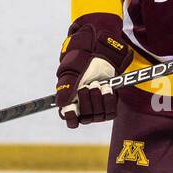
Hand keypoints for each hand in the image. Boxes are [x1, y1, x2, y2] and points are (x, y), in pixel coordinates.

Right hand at [55, 14, 132, 128]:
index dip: (71, 118)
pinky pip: (110, 112)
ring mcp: (97, 107)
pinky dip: (109, 100)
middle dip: (87, 100)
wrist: (101, 52)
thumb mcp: (72, 71)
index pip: (70, 120)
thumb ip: (65, 88)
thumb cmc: (83, 60)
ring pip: (98, 116)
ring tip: (98, 83)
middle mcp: (84, 107)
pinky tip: (108, 89)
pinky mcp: (109, 104)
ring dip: (98, 99)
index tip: (73, 109)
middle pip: (85, 117)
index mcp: (71, 101)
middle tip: (88, 84)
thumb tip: (61, 104)